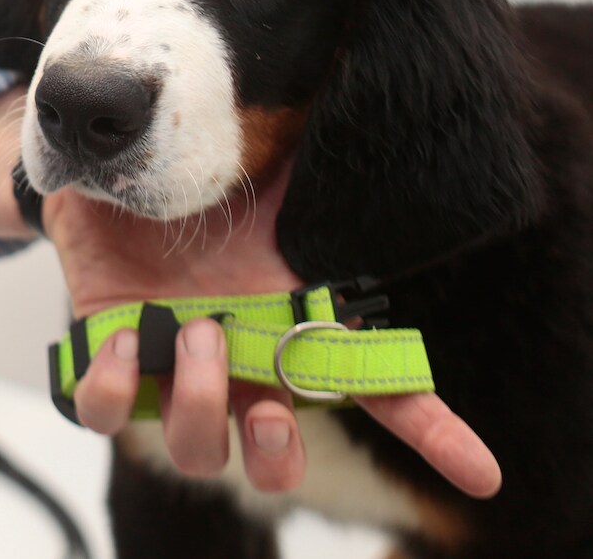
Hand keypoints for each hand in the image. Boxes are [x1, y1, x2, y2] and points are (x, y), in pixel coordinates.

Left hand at [44, 168, 501, 497]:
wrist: (108, 188)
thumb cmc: (193, 192)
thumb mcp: (259, 174)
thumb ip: (306, 167)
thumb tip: (360, 116)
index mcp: (288, 327)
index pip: (373, 389)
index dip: (431, 434)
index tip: (484, 475)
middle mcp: (235, 368)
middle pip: (276, 454)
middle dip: (276, 448)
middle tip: (265, 405)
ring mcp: (170, 377)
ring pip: (199, 449)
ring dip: (202, 405)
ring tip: (193, 337)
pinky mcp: (109, 370)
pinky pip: (108, 410)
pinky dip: (117, 385)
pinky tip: (127, 338)